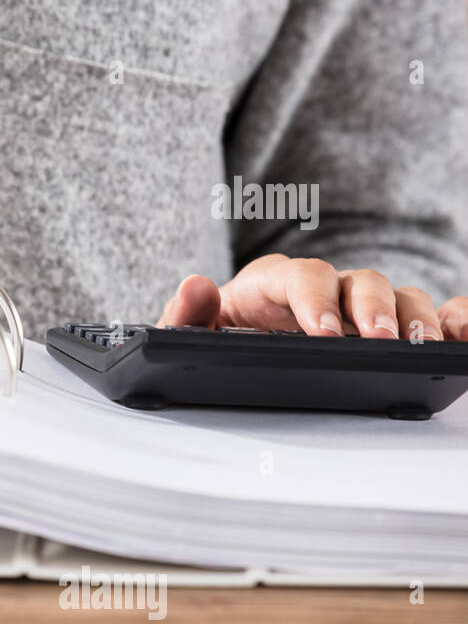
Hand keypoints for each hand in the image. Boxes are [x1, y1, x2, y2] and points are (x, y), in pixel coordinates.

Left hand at [157, 254, 467, 340]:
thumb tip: (195, 286)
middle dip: (372, 308)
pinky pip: (423, 313)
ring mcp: (355, 306)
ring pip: (396, 295)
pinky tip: (459, 335)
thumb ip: (183, 314)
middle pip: (358, 281)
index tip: (322, 332)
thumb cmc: (214, 337)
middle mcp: (322, 288)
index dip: (314, 300)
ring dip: (413, 317)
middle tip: (378, 340)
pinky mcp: (381, 325)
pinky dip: (449, 318)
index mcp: (271, 282)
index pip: (301, 276)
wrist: (226, 348)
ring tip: (420, 345)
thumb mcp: (187, 332)